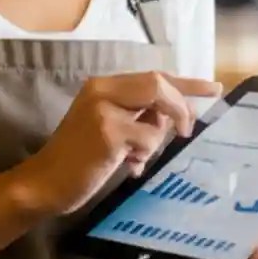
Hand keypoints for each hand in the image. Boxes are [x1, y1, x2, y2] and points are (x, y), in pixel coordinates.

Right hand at [12, 72, 222, 215]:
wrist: (44, 182)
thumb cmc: (78, 158)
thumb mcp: (108, 126)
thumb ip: (137, 115)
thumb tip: (172, 115)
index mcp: (103, 86)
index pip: (153, 76)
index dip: (186, 83)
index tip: (213, 88)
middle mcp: (102, 90)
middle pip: (159, 84)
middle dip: (181, 106)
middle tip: (188, 129)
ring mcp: (104, 109)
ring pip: (157, 113)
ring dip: (155, 140)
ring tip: (135, 156)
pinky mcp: (107, 132)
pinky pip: (148, 139)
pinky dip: (145, 155)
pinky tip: (127, 165)